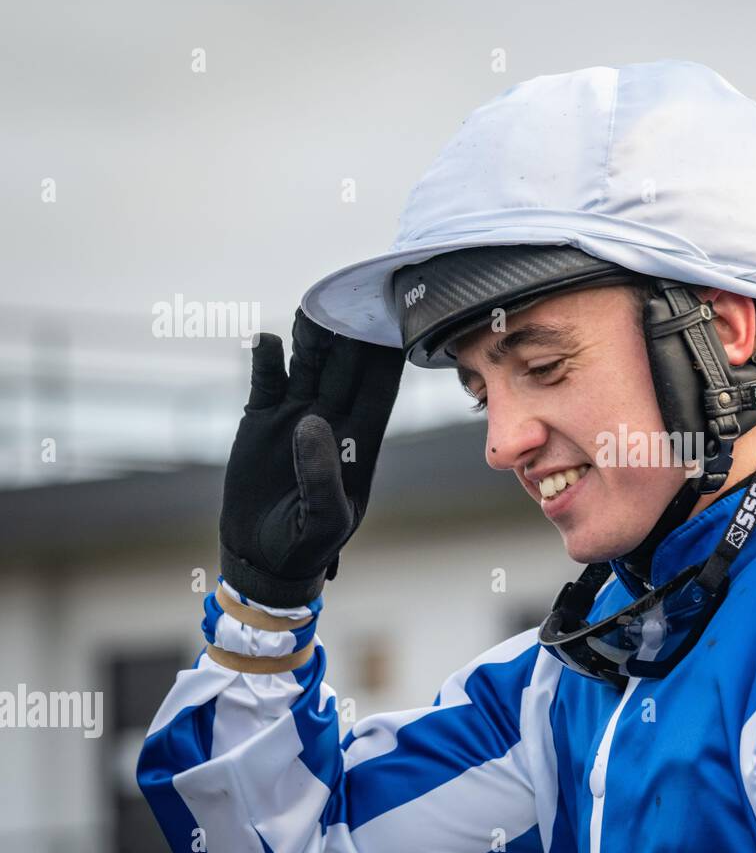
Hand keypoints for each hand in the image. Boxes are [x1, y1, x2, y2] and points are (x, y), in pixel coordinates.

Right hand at [218, 308, 404, 606]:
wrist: (263, 556)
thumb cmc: (308, 542)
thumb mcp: (325, 519)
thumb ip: (322, 475)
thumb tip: (311, 422)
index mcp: (361, 438)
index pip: (380, 388)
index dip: (389, 356)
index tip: (399, 320)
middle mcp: (333, 417)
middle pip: (347, 364)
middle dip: (353, 332)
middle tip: (356, 297)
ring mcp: (296, 413)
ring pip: (309, 362)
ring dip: (311, 335)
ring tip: (313, 308)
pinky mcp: (260, 418)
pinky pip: (266, 378)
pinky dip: (266, 357)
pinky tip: (266, 340)